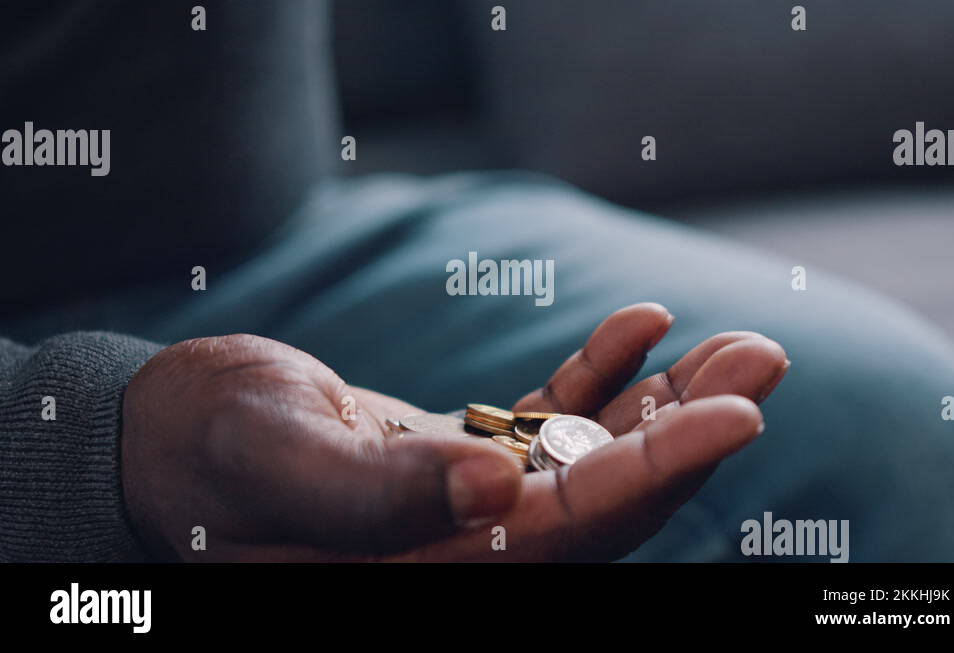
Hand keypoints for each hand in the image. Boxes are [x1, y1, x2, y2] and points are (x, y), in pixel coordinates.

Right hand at [121, 303, 787, 561]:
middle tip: (765, 358)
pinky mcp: (461, 466)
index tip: (743, 414)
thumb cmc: (205, 451)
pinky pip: (548, 426)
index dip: (663, 473)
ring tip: (736, 345)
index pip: (574, 527)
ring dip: (668, 403)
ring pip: (594, 461)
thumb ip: (380, 493)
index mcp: (434, 571)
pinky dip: (597, 381)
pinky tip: (638, 329)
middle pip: (610, 498)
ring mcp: (471, 507)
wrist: (172, 439)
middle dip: (694, 431)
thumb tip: (499, 485)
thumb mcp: (277, 462)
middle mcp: (469, 552)